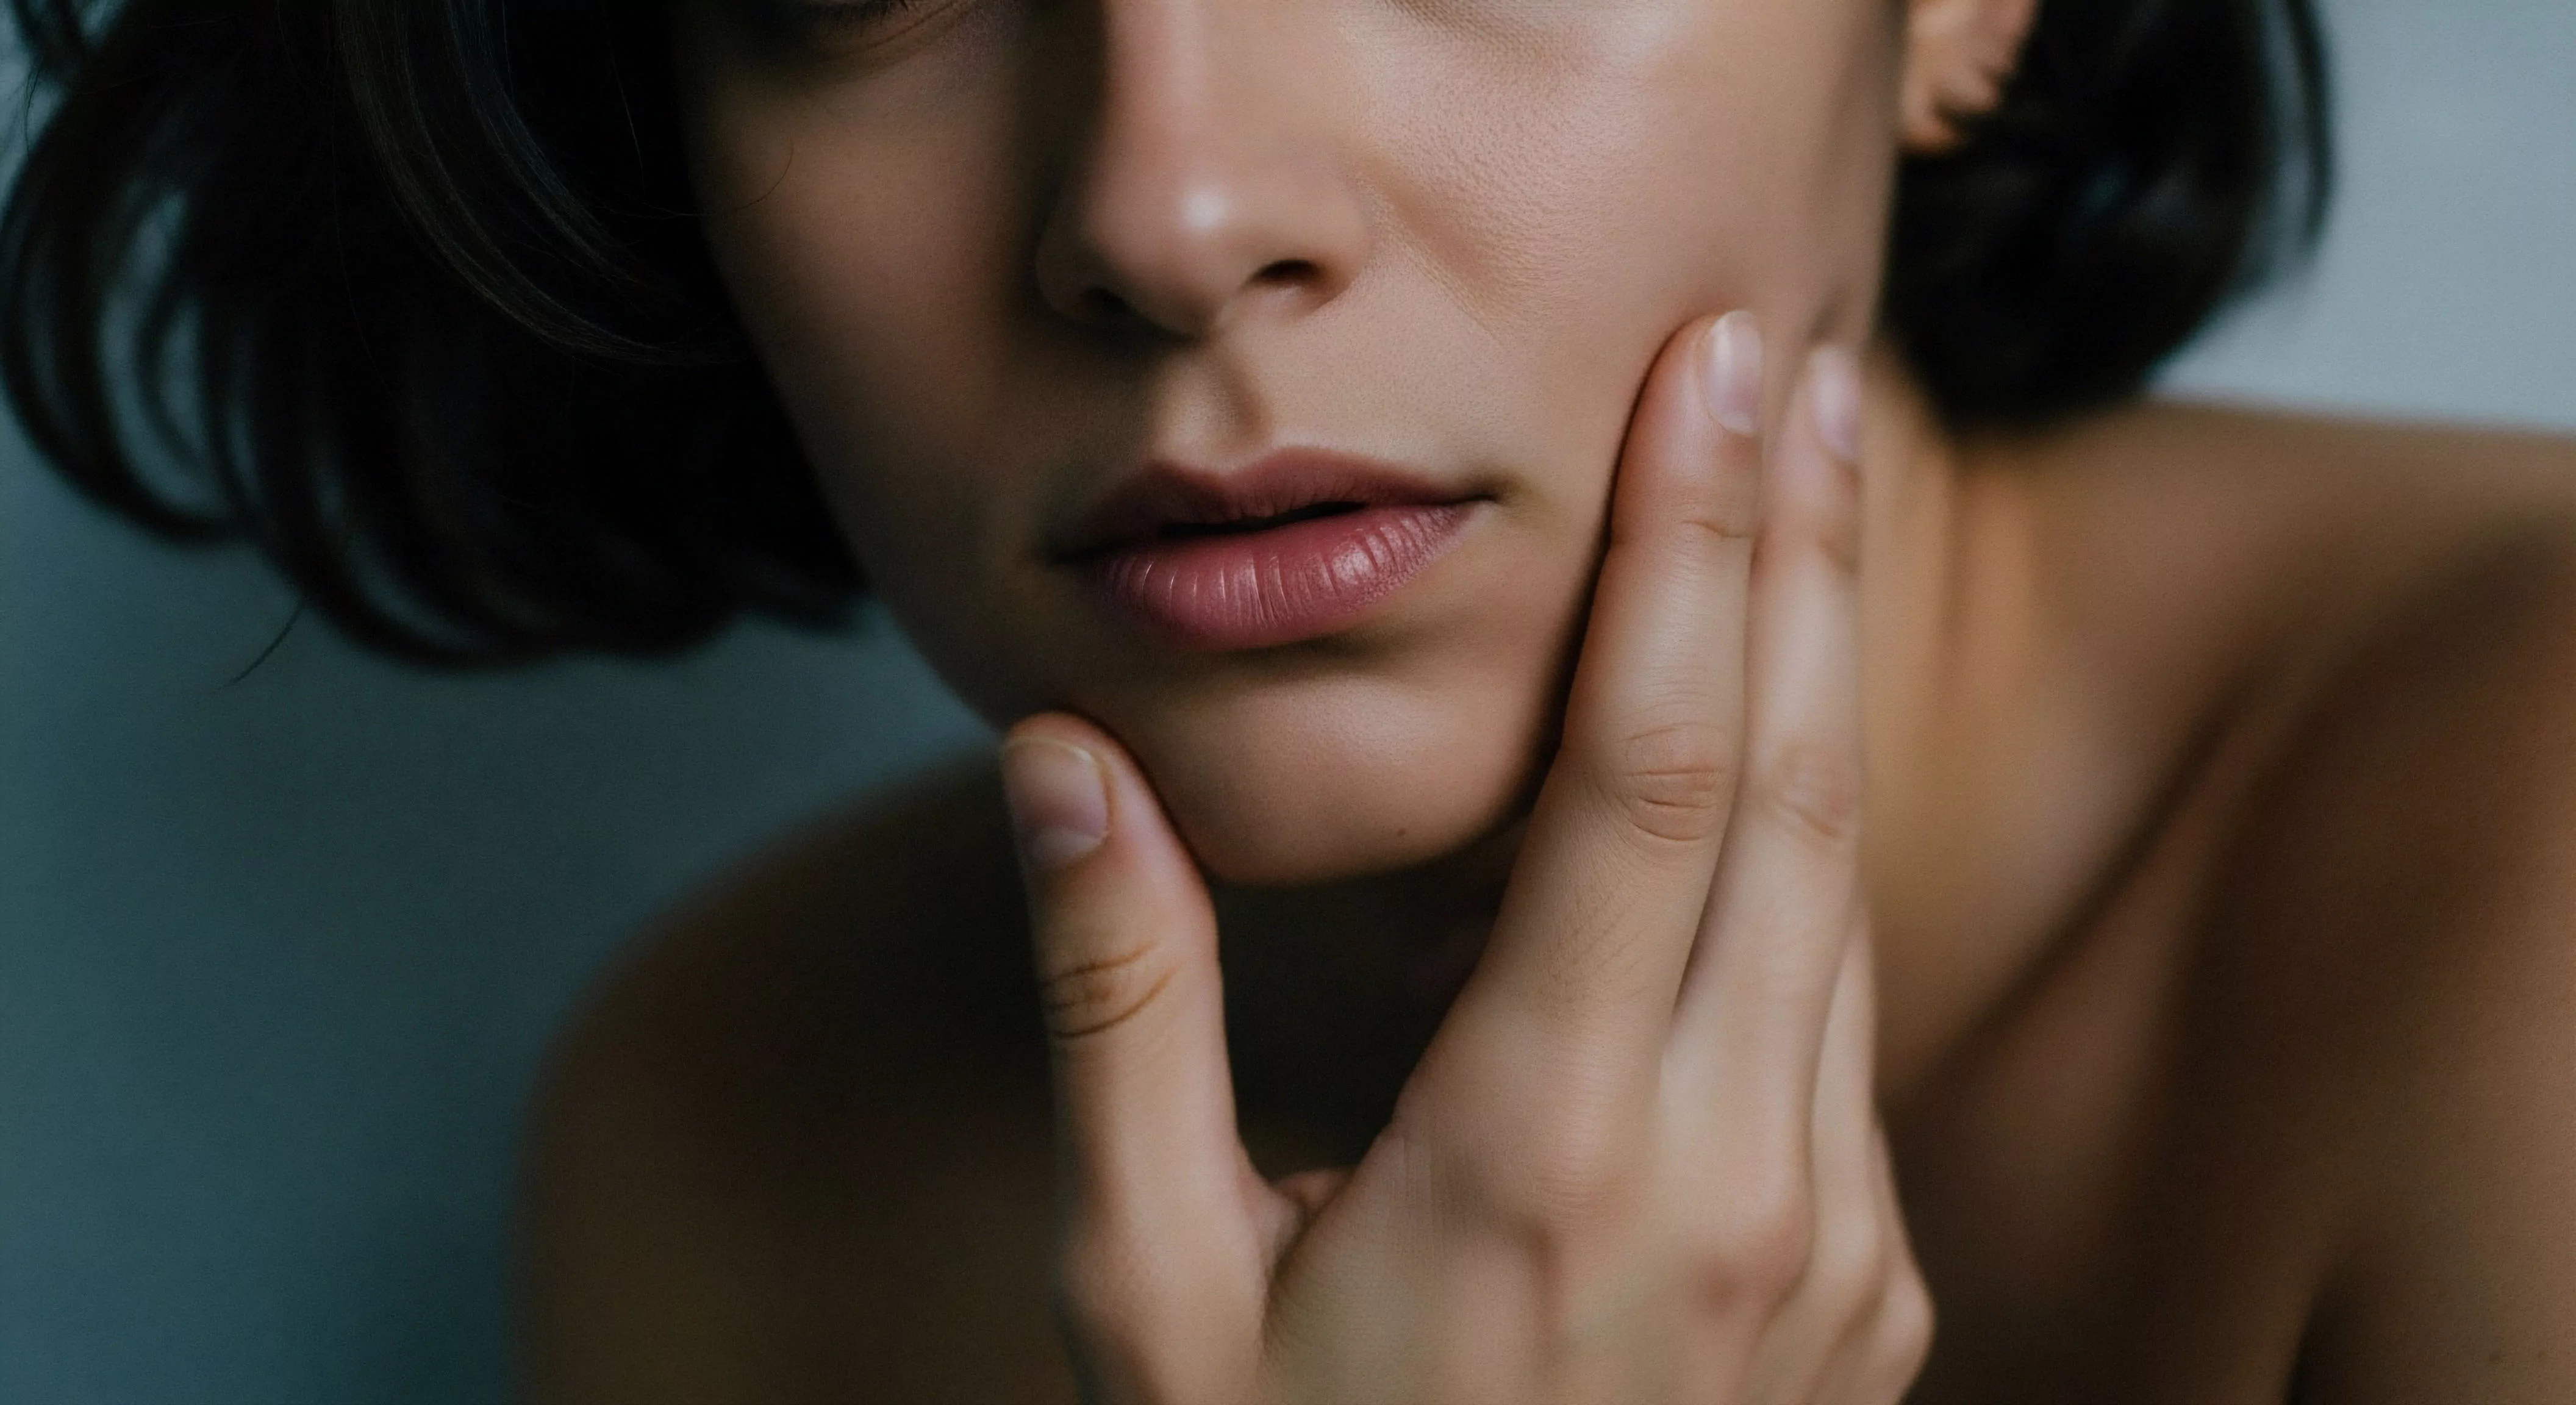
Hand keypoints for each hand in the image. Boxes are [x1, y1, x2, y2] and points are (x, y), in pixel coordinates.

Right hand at [996, 314, 1930, 1403]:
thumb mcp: (1147, 1291)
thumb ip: (1119, 1013)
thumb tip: (1066, 762)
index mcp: (1539, 1158)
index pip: (1647, 791)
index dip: (1688, 565)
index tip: (1712, 387)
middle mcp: (1726, 1182)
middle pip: (1783, 796)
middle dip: (1795, 558)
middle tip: (1804, 365)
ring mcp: (1825, 1241)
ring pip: (1834, 893)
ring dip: (1817, 683)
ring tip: (1808, 497)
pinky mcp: (1862, 1280)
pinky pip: (1832, 1015)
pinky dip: (1796, 854)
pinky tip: (1755, 748)